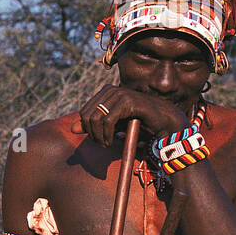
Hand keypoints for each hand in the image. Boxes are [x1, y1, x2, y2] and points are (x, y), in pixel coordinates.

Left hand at [72, 84, 188, 146]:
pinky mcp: (127, 102)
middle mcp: (111, 90)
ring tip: (107, 143)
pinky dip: (106, 134)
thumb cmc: (139, 122)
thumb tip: (72, 129)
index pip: (84, 112)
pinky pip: (107, 121)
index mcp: (106, 92)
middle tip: (102, 144)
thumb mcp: (113, 124)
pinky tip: (112, 141)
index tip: (98, 140)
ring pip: (96, 119)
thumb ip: (94, 125)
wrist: (164, 120)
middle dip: (92, 134)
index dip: (87, 129)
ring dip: (99, 136)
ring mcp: (119, 95)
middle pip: (87, 116)